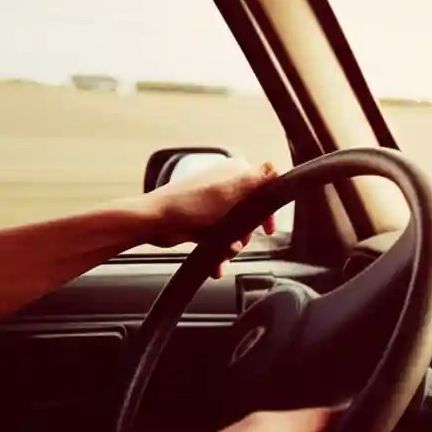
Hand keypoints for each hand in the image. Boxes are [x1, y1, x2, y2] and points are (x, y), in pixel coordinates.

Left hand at [141, 159, 279, 276]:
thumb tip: (276, 168)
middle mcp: (225, 187)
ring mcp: (214, 206)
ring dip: (232, 245)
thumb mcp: (230, 191)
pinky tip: (217, 264)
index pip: (263, 189)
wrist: (156, 222)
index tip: (267, 228)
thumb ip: (256, 179)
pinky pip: (220, 238)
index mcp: (234, 174)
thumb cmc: (190, 205)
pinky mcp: (203, 221)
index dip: (267, 210)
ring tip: (224, 252)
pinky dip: (219, 251)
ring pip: (236, 229)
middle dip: (246, 232)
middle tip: (240, 240)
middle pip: (250, 213)